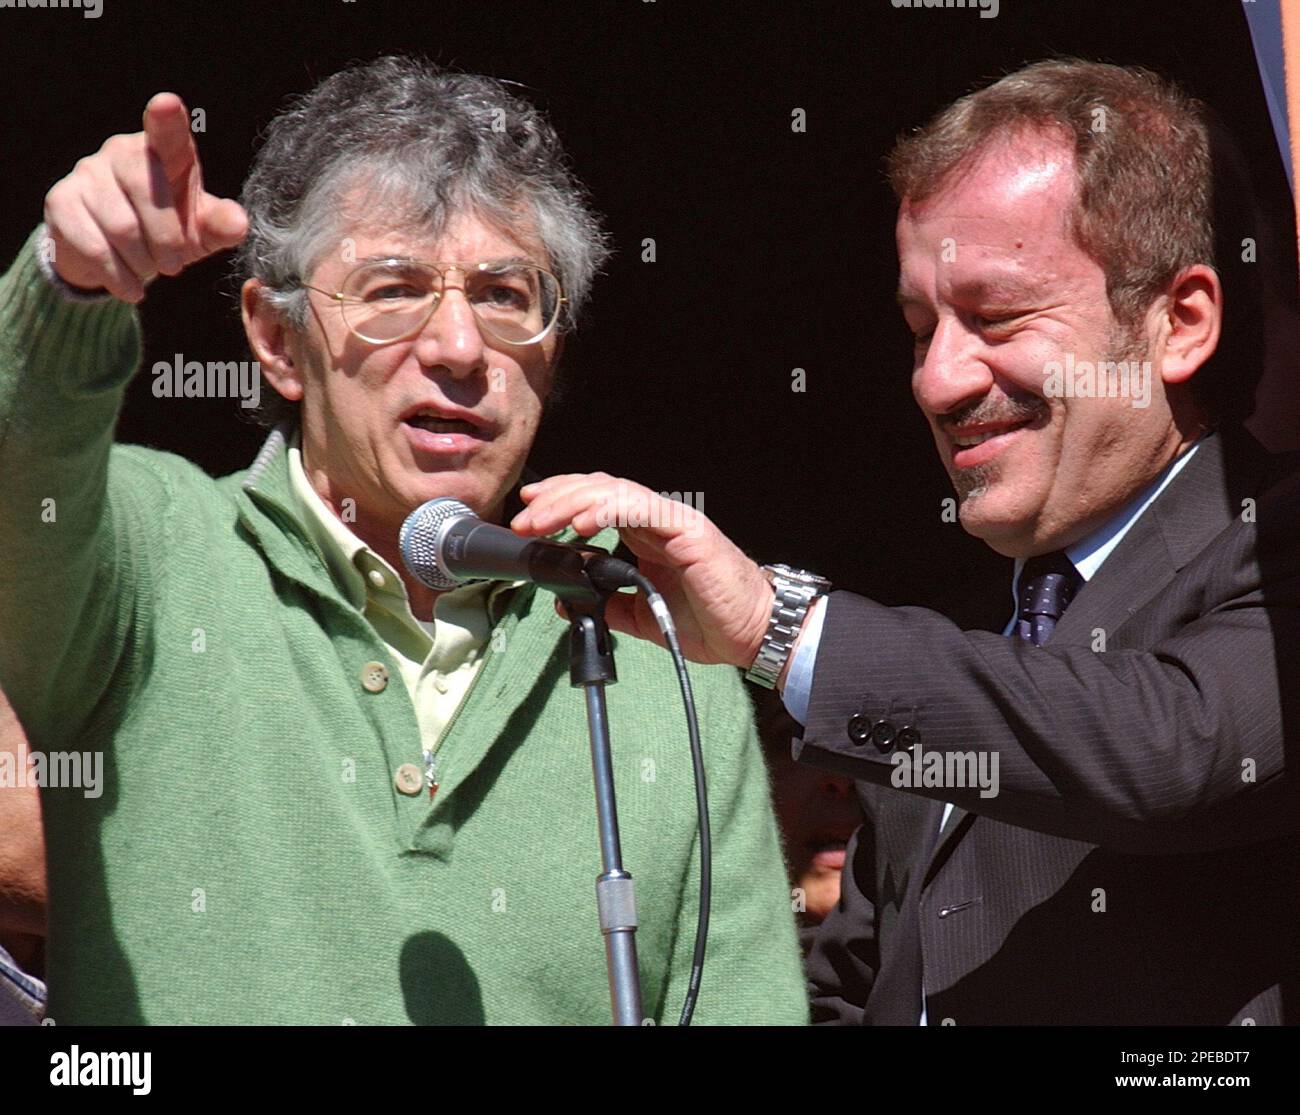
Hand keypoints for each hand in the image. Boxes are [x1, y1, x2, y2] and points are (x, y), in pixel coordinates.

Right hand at [42, 92, 247, 302]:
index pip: (166, 129)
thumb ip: (219, 225)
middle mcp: (121, 151)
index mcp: (163, 151)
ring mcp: (88, 173)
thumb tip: (239, 223)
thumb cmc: (168, 230)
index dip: (166, 117)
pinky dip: (118, 275)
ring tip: (151, 270)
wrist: (118, 256)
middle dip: (167, 239)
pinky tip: (130, 287)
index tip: (167, 105)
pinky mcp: (62, 201)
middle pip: (147, 191)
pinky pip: (93, 245)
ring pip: (121, 225)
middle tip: (175, 264)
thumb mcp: (200, 229)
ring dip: (144, 262)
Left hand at [512, 472, 774, 667]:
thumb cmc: (707, 622)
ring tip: (541, 522)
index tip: (529, 514)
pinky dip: (606, 510)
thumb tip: (565, 602)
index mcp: (646, 535)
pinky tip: (581, 526)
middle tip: (523, 520)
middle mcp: (656, 520)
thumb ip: (606, 603)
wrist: (750, 634)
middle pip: (598, 489)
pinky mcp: (687, 528)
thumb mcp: (641, 617)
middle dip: (555, 499)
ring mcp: (671, 520)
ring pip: (613, 492)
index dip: (561, 500)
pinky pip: (640, 508)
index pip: (597, 502)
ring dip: (570, 503)